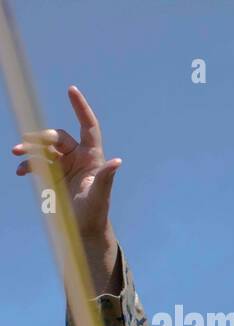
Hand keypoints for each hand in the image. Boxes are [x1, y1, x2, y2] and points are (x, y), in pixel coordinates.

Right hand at [12, 86, 119, 289]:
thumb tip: (118, 162)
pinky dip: (27, 164)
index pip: (88, 127)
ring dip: (29, 148)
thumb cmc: (95, 213)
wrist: (83, 229)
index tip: (72, 89)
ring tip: (17, 153)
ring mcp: (64, 164)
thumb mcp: (99, 196)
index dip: (81, 108)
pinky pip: (36, 162)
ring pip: (44, 148)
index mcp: (92, 158)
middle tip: (23, 144)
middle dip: (40, 137)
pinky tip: (21, 172)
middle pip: (57, 137)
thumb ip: (105, 178)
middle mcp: (78, 157)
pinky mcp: (53, 174)